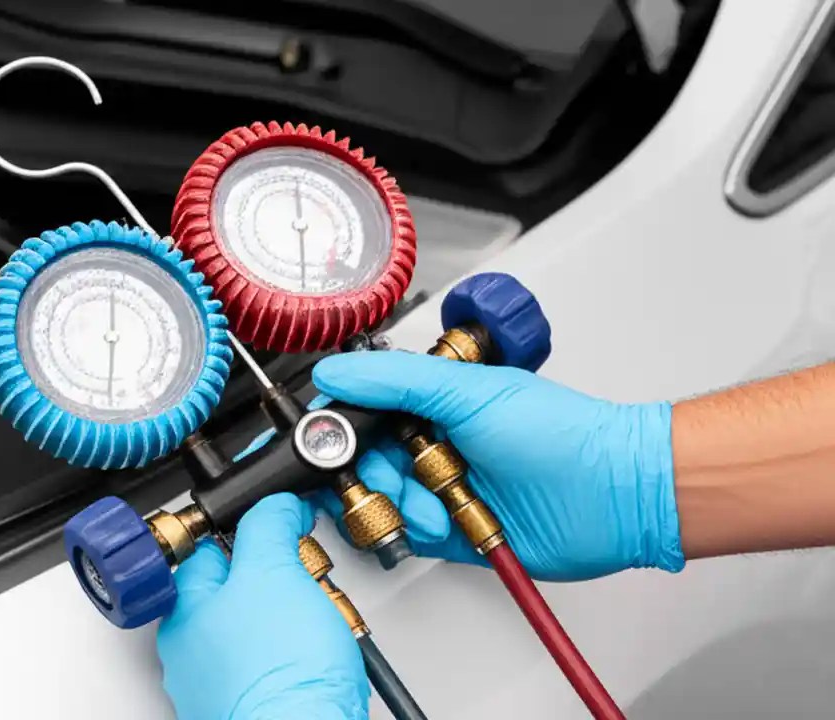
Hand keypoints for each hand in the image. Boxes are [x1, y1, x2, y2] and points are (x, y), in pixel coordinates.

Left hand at [156, 494, 368, 719]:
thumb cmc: (282, 674)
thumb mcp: (273, 571)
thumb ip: (267, 528)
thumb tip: (273, 507)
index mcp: (183, 614)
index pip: (210, 549)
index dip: (250, 530)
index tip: (278, 525)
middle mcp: (193, 653)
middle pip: (237, 592)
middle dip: (278, 580)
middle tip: (304, 583)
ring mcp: (221, 685)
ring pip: (261, 631)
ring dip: (293, 620)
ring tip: (318, 627)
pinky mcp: (254, 708)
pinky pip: (279, 667)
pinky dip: (300, 659)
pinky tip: (319, 659)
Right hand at [312, 351, 683, 580]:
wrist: (611, 496)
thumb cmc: (558, 434)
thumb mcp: (467, 392)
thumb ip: (394, 378)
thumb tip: (335, 370)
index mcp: (431, 402)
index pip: (361, 411)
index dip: (341, 428)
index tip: (333, 439)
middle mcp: (431, 442)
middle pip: (361, 462)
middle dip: (374, 472)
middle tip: (400, 471)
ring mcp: (439, 487)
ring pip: (380, 501)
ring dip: (402, 503)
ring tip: (438, 499)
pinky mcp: (450, 531)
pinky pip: (406, 535)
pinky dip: (418, 530)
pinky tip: (446, 520)